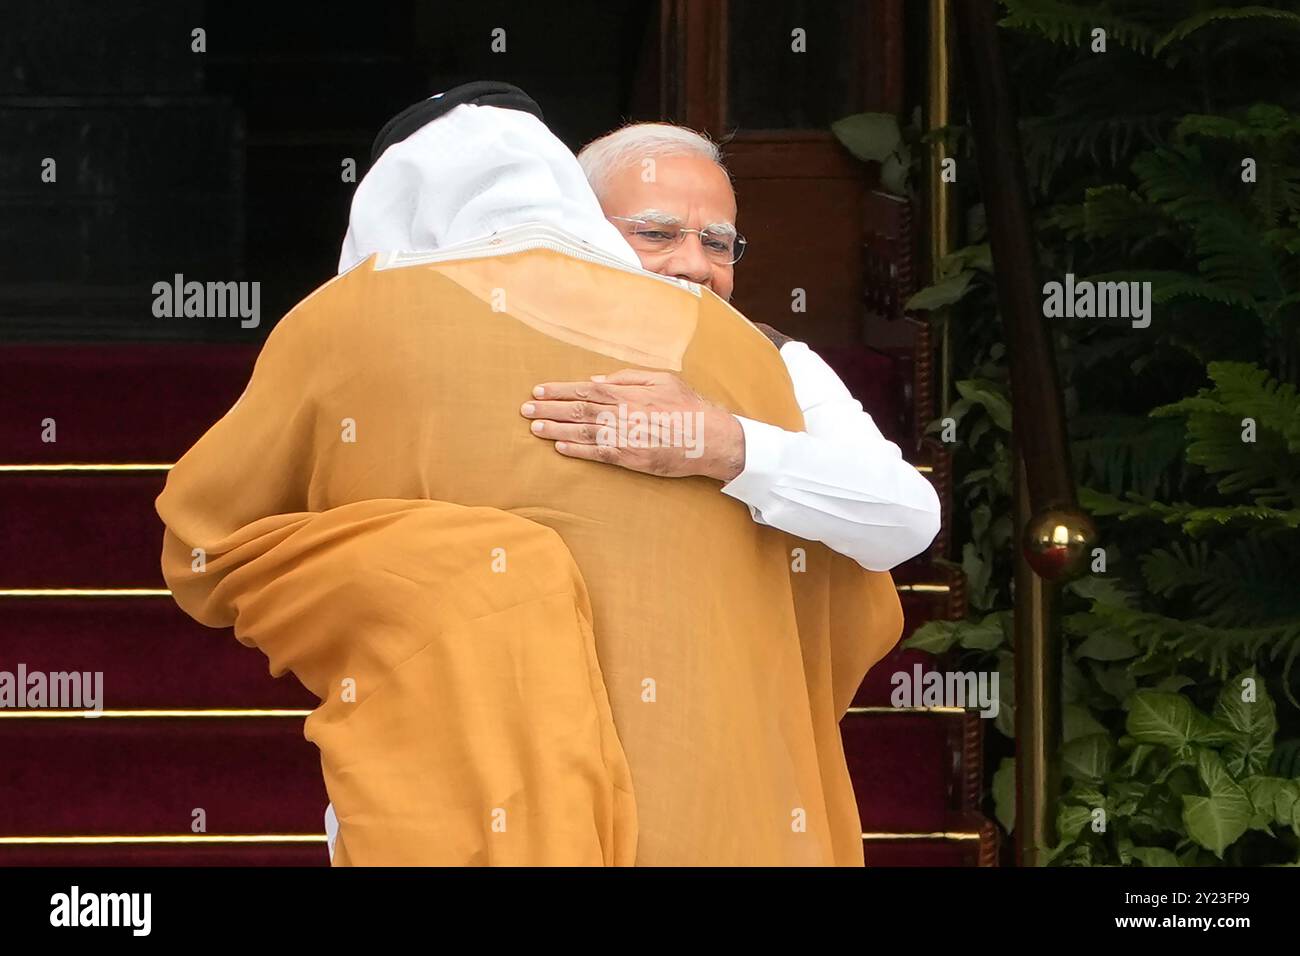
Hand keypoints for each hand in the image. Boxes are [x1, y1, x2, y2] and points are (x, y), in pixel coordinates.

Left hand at [520, 369, 745, 480]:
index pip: (584, 389)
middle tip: (525, 409)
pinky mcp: (630, 458)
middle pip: (577, 409)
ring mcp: (625, 436)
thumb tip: (595, 379)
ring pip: (582, 431)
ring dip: (555, 429)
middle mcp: (622, 413)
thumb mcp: (663, 380)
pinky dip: (576, 450)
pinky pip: (597, 453)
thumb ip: (628, 378)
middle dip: (549, 408)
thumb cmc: (689, 407)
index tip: (538, 390)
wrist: (711, 437)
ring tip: (534, 427)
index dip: (558, 390)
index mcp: (628, 392)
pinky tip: (559, 447)